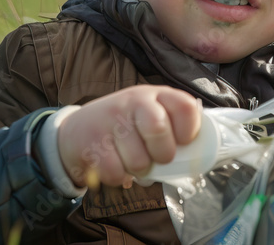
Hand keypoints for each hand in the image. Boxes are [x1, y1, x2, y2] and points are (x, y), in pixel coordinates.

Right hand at [57, 85, 201, 188]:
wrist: (77, 129)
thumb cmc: (126, 126)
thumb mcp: (149, 114)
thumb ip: (172, 126)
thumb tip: (196, 155)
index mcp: (156, 95)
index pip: (184, 106)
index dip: (190, 130)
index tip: (185, 143)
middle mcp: (134, 101)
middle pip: (158, 129)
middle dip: (163, 154)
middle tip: (159, 159)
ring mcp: (110, 119)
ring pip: (138, 159)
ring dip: (139, 171)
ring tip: (134, 162)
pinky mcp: (92, 141)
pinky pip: (116, 172)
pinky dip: (119, 178)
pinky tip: (116, 165)